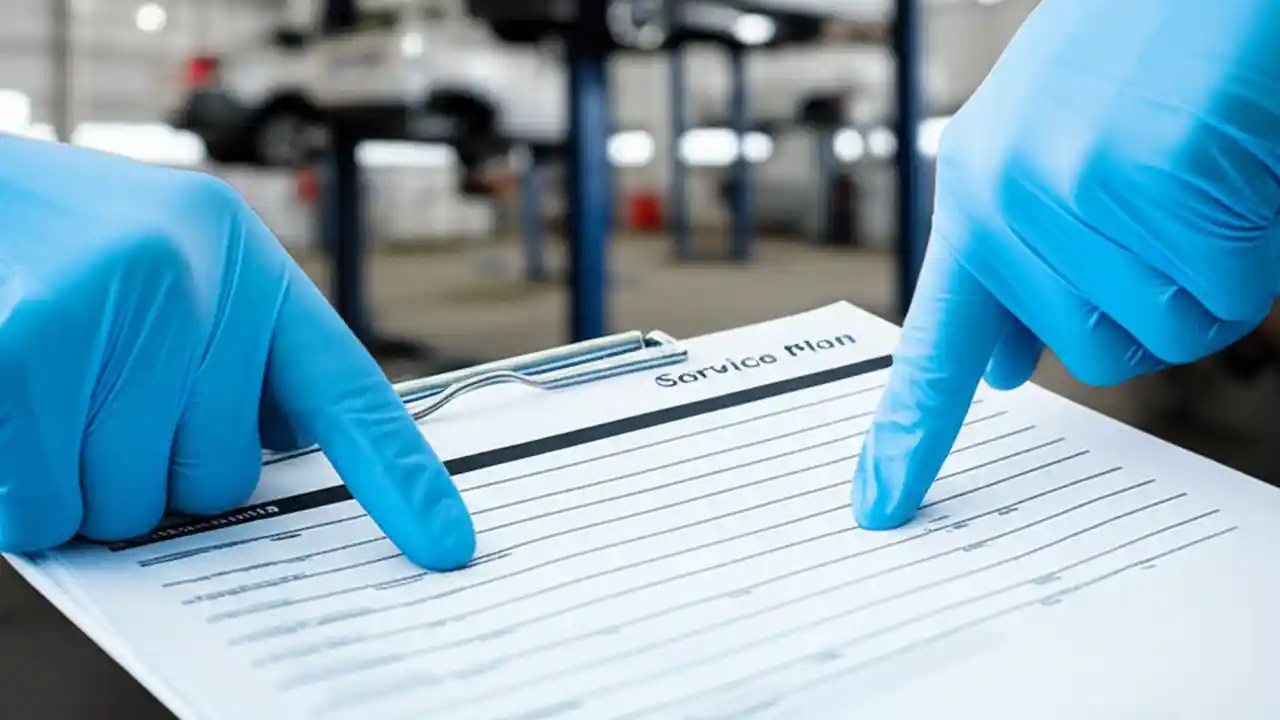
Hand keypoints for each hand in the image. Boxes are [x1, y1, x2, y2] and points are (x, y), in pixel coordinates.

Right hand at [0, 136, 475, 569]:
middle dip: (146, 475)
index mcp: (245, 265)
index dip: (401, 479)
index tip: (447, 544)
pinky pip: (44, 508)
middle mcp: (198, 277)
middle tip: (88, 407)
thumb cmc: (45, 254)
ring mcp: (117, 306)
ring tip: (39, 403)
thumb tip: (265, 459)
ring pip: (127, 505)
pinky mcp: (28, 349)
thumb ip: (224, 363)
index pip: (348, 392)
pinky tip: (6, 424)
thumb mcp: (162, 280)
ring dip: (74, 486)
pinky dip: (15, 496)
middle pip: (217, 482)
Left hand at [853, 0, 1279, 528]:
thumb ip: (1016, 261)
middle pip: (1092, 353)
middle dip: (1149, 298)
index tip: (878, 504)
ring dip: (1205, 273)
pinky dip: (1251, 248)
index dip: (909, 433)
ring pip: (1164, 331)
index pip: (931, 343)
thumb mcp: (1045, 153)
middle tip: (1165, 204)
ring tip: (1197, 176)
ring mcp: (1073, 190)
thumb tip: (991, 364)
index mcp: (974, 195)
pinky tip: (1231, 169)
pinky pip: (1227, 290)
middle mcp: (1005, 198)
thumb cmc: (1141, 57)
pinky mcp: (1151, 180)